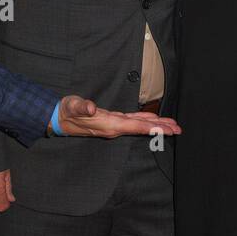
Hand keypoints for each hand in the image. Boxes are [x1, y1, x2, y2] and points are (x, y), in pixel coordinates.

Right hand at [57, 95, 181, 138]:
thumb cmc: (65, 111)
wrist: (58, 119)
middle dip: (160, 128)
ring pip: (139, 125)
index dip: (152, 127)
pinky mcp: (112, 121)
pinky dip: (145, 119)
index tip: (167, 129)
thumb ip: (81, 107)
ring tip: (172, 125)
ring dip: (156, 125)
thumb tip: (91, 108)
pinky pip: (133, 121)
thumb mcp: (72, 106)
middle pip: (142, 128)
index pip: (135, 126)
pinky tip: (153, 118)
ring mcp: (114, 125)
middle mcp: (114, 127)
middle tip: (179, 129)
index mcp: (109, 124)